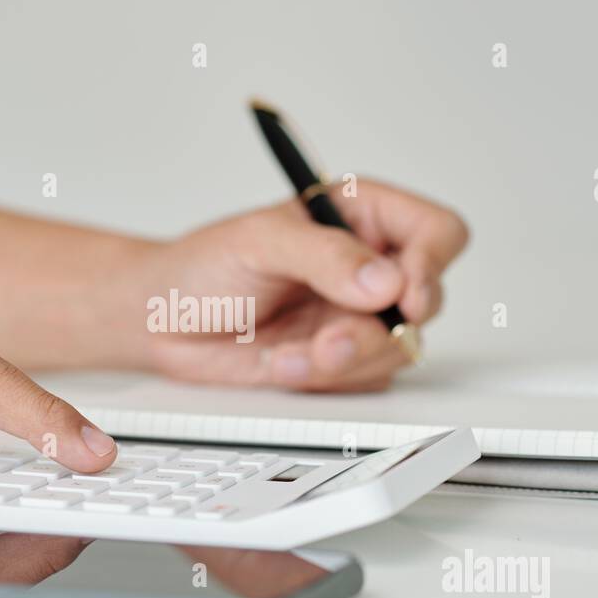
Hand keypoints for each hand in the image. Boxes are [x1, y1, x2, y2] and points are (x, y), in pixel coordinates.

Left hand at [139, 178, 468, 390]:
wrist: (162, 322)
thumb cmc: (204, 266)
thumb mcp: (260, 242)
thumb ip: (325, 256)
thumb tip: (385, 281)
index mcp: (361, 216)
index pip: (435, 233)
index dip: (430, 265)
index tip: (402, 295)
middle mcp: (369, 266)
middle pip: (426, 302)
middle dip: (376, 331)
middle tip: (329, 341)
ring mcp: (357, 317)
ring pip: (397, 349)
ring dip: (344, 361)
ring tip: (291, 354)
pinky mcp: (340, 360)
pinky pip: (363, 381)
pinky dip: (322, 380)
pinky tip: (281, 363)